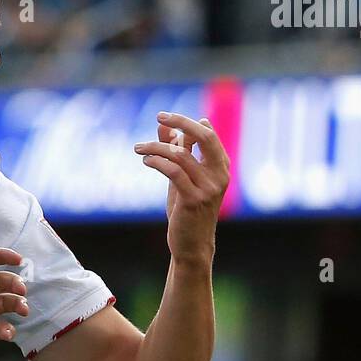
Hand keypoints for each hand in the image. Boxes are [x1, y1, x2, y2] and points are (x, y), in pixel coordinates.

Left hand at [134, 112, 230, 265]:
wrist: (191, 244)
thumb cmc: (187, 209)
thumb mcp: (183, 177)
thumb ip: (177, 152)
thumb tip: (166, 127)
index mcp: (221, 167)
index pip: (208, 135)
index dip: (188, 122)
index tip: (166, 117)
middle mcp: (220, 175)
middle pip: (205, 137)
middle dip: (181, 122)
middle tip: (160, 116)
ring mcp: (209, 188)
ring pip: (181, 155)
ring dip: (156, 147)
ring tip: (138, 148)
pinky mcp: (193, 200)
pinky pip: (173, 172)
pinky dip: (157, 162)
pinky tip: (146, 161)